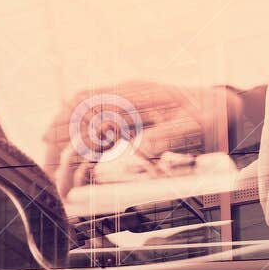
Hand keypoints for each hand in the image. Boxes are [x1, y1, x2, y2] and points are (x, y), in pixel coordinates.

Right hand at [42, 81, 228, 196]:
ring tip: (55, 174)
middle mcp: (123, 98)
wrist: (220, 108)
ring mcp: (122, 108)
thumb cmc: (208, 117)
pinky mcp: (125, 121)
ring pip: (82, 122)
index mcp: (135, 95)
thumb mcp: (193, 128)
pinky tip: (77, 170)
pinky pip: (95, 133)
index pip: (90, 106)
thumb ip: (168, 136)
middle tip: (48, 169)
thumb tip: (141, 147)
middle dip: (58, 138)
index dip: (71, 127)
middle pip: (77, 111)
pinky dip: (82, 151)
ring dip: (66, 146)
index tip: (59, 153)